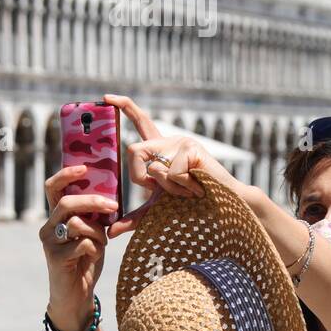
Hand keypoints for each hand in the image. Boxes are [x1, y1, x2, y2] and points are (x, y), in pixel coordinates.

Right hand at [40, 165, 115, 330]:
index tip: (85, 168)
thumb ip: (94, 216)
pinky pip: (84, 243)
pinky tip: (94, 257)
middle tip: (113, 206)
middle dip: (94, 201)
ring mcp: (50, 243)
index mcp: (56, 217)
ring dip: (98, 233)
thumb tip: (111, 197)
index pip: (53, 188)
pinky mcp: (56, 258)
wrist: (77, 294)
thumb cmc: (87, 259)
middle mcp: (48, 227)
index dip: (66, 175)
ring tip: (101, 243)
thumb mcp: (93, 233)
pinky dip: (97, 248)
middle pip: (67, 202)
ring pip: (78, 224)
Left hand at [104, 94, 249, 236]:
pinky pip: (172, 171)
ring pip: (153, 165)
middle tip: (159, 190)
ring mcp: (182, 143)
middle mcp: (169, 141)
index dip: (124, 107)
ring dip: (167, 186)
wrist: (224, 205)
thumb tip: (110, 233)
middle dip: (139, 177)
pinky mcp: (192, 149)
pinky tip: (197, 187)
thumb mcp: (159, 208)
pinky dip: (181, 186)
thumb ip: (134, 218)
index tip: (106, 97)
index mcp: (160, 149)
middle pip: (134, 150)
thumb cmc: (194, 204)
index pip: (141, 122)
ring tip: (188, 190)